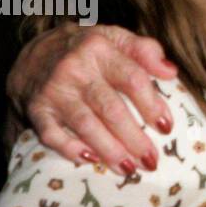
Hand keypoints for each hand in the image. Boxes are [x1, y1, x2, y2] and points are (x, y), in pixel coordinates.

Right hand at [7, 23, 178, 174]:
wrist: (35, 50)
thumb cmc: (88, 48)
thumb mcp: (117, 37)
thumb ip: (146, 51)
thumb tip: (171, 72)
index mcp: (101, 49)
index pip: (132, 79)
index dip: (151, 105)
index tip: (166, 127)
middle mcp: (76, 70)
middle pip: (110, 108)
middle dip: (133, 138)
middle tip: (151, 160)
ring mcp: (54, 91)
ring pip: (85, 125)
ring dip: (109, 150)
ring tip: (128, 169)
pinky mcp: (37, 109)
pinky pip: (52, 134)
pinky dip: (71, 150)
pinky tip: (91, 161)